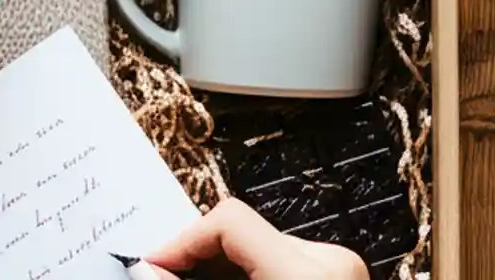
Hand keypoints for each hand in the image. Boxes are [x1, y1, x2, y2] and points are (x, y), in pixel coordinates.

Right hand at [147, 199, 366, 279]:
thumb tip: (153, 270)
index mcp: (307, 273)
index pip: (229, 221)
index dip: (182, 240)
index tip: (155, 262)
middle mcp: (330, 262)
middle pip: (241, 233)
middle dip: (198, 258)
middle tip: (165, 277)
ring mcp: (341, 269)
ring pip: (259, 249)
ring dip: (221, 268)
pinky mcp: (341, 279)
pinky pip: (282, 264)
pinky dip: (248, 274)